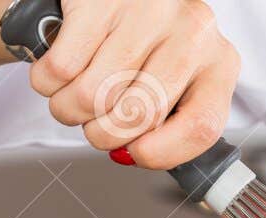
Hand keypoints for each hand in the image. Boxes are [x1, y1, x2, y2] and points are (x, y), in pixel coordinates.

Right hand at [29, 0, 240, 167]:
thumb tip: (129, 153)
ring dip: (69, 110)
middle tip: (94, 124)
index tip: (135, 153)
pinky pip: (61, 68)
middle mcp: (189, 32)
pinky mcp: (99, 0)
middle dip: (103, 135)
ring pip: (92, 96)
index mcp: (218, 63)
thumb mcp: (175, 81)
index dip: (161, 154)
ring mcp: (145, 11)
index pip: (201, 127)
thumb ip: (166, 122)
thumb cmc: (145, 42)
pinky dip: (48, 82)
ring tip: (72, 98)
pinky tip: (58, 72)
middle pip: (139, 116)